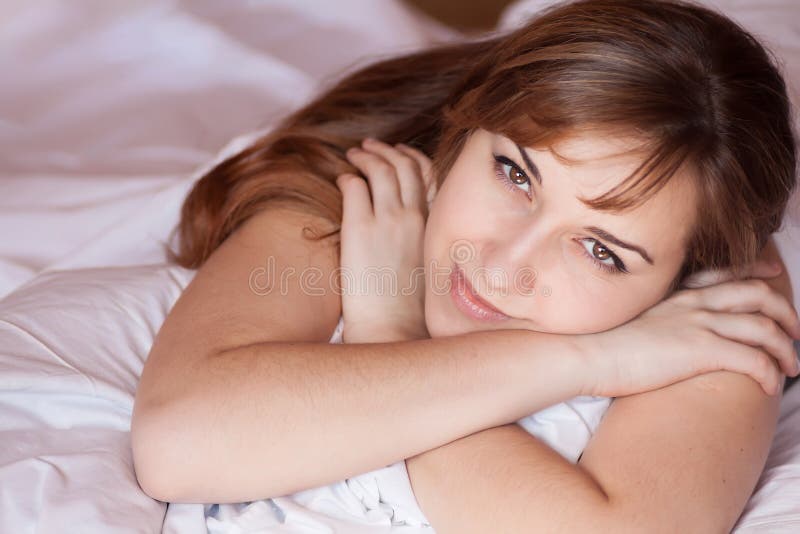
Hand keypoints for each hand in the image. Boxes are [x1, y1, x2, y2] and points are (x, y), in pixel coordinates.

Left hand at [335, 138, 435, 342]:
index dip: (413, 157)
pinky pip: (354, 187)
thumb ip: (423, 240)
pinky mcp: (360, 229)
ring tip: (352, 155)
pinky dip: (348, 178)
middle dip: (385, 150)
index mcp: (434, 226)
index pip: (429, 175)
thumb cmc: (408, 309)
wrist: (393, 330)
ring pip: (380, 170)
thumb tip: (409, 228)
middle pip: (404, 165)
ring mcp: (389, 221)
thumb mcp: (428, 267)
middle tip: (368, 147)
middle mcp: (415, 217)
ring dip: (365, 156)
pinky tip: (342, 181)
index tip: (399, 152)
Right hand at [578, 258, 799, 396]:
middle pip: (758, 295)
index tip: (774, 277)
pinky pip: (753, 359)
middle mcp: (693, 303)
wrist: (586, 355)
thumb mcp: (634, 320)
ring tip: (792, 367)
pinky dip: (770, 372)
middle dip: (786, 314)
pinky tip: (769, 387)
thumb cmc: (601, 345)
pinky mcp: (700, 349)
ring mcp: (698, 324)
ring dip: (786, 349)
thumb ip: (658, 319)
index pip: (727, 274)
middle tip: (796, 334)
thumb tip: (665, 333)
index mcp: (677, 294)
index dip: (757, 273)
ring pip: (764, 328)